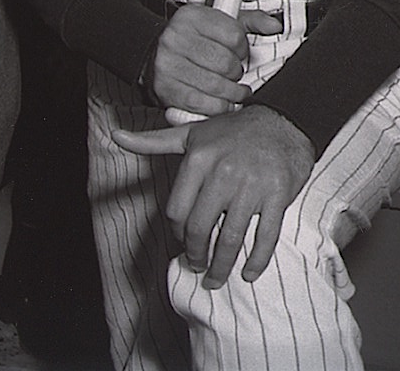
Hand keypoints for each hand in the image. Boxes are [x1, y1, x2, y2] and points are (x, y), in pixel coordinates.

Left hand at [134, 106, 314, 288]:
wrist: (282, 121)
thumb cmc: (232, 131)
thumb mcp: (191, 133)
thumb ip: (153, 141)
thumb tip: (116, 136)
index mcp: (198, 159)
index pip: (177, 210)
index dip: (177, 233)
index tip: (181, 243)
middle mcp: (222, 172)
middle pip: (200, 229)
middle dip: (196, 255)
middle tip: (197, 266)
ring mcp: (251, 186)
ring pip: (230, 238)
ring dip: (221, 267)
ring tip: (216, 279)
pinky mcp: (277, 196)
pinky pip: (264, 237)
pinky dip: (256, 261)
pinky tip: (248, 273)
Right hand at [148, 5, 281, 116]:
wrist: (153, 56)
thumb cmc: (191, 40)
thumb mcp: (216, 23)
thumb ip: (248, 22)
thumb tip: (275, 25)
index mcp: (190, 16)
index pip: (234, 35)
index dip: (244, 48)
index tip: (240, 53)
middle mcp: (175, 37)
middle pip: (226, 62)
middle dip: (237, 73)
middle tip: (234, 74)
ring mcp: (167, 63)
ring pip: (216, 85)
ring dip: (232, 93)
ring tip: (234, 91)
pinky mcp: (165, 87)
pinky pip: (201, 102)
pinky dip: (217, 106)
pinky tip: (222, 102)